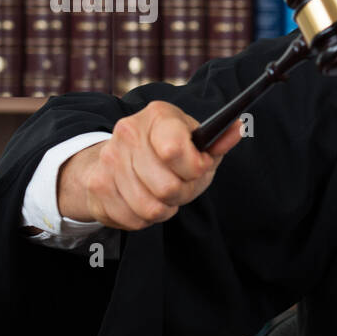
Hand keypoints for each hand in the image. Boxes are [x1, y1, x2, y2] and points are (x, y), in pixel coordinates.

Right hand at [57, 100, 243, 230]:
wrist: (119, 159)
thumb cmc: (169, 153)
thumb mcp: (197, 144)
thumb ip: (218, 141)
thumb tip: (239, 128)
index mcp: (158, 116)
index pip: (175, 150)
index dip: (194, 168)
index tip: (198, 167)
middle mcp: (128, 132)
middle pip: (167, 187)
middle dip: (181, 193)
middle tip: (180, 184)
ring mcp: (108, 159)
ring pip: (150, 207)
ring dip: (164, 208)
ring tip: (162, 193)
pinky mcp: (97, 186)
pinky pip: (132, 219)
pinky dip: (144, 217)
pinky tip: (143, 200)